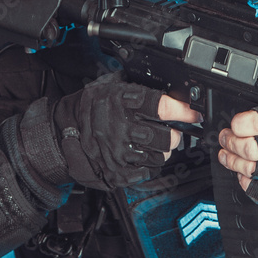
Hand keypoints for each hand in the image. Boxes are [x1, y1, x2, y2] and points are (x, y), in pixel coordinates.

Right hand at [53, 72, 200, 189]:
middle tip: (171, 131)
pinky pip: (145, 172)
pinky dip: (148, 164)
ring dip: (162, 151)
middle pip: (165, 137)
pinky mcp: (114, 170)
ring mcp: (117, 151)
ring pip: (159, 156)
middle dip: (174, 135)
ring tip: (153, 143)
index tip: (193, 114)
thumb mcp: (114, 85)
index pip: (161, 107)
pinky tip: (141, 154)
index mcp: (121, 101)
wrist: (64, 127)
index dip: (183, 111)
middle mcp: (119, 127)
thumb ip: (140, 88)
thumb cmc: (93, 104)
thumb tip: (173, 92)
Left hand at [218, 108, 257, 257]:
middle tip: (226, 139)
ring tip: (227, 155)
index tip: (235, 125)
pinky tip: (242, 173)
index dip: (243, 124)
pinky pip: (256, 189)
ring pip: (250, 170)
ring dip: (232, 162)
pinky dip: (244, 181)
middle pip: (252, 149)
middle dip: (232, 143)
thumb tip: (238, 124)